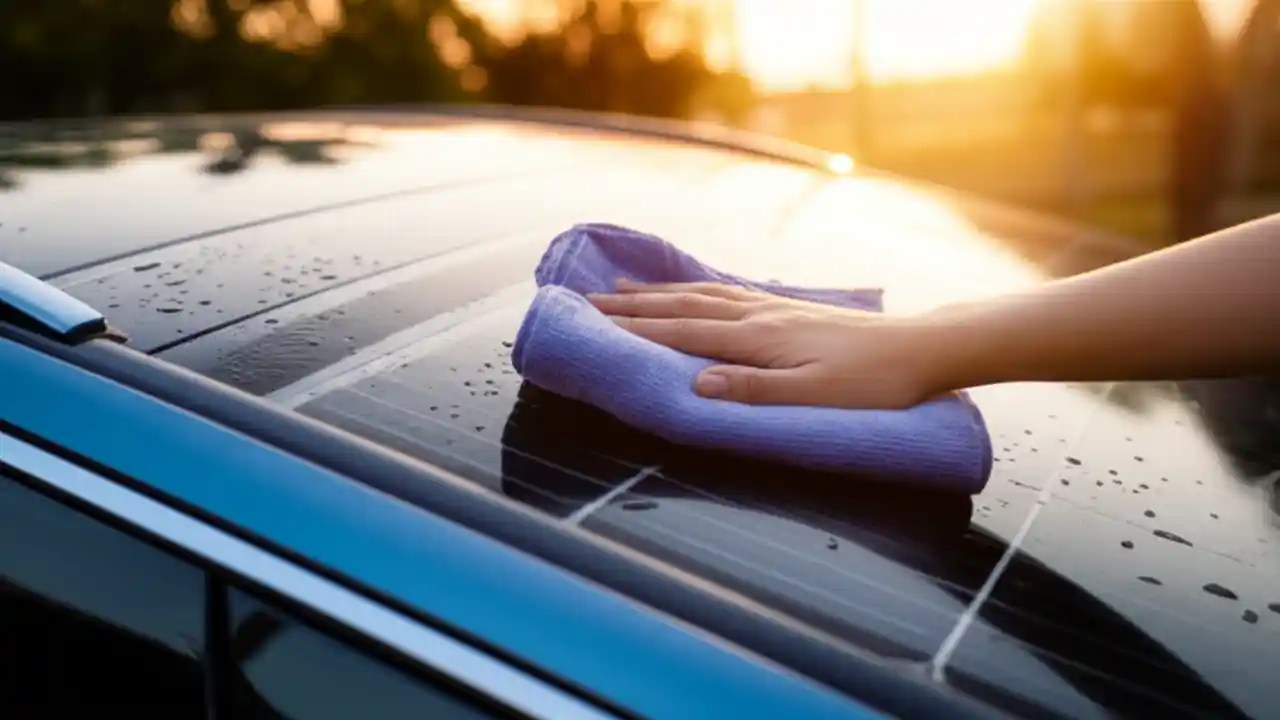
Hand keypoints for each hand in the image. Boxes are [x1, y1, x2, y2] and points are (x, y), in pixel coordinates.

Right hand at [587, 280, 942, 408]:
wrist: (918, 350)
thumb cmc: (870, 382)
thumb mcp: (813, 396)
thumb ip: (754, 389)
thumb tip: (696, 382)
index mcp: (758, 337)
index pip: (683, 328)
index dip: (636, 325)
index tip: (594, 316)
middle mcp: (759, 314)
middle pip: (684, 304)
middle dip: (635, 304)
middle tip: (591, 298)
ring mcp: (773, 308)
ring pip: (703, 294)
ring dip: (661, 292)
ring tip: (626, 288)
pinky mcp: (788, 309)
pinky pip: (727, 291)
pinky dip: (697, 287)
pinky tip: (693, 289)